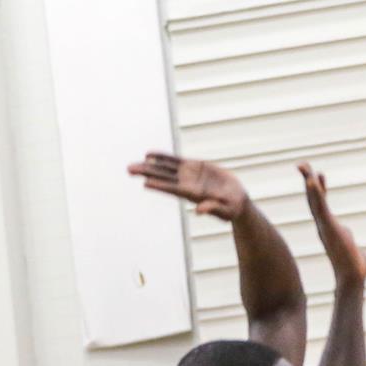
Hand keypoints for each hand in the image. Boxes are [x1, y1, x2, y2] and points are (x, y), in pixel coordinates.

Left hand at [128, 151, 248, 220]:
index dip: (159, 185)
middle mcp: (186, 184)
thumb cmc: (231, 208)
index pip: (172, 189)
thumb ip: (212, 208)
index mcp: (193, 195)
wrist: (236, 200)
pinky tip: (150, 154)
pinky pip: (175, 160)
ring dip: (150, 165)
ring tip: (134, 163)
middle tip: (129, 169)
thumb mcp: (225, 210)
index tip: (145, 182)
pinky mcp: (194, 167)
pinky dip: (163, 157)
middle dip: (146, 172)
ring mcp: (188, 175)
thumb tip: (198, 211)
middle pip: (163, 177)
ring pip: (165, 168)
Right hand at [301, 164, 365, 286]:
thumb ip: (349, 240)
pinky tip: (312, 180)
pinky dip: (316, 193)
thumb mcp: (352, 248)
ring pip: (315, 201)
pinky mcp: (329, 227)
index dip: (319, 190)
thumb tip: (351, 240)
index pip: (321, 205)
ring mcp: (325, 226)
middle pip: (314, 199)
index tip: (319, 175)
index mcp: (328, 228)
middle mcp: (324, 225)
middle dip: (308, 180)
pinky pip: (321, 207)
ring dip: (310, 183)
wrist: (353, 278)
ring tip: (304, 167)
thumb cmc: (354, 268)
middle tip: (301, 164)